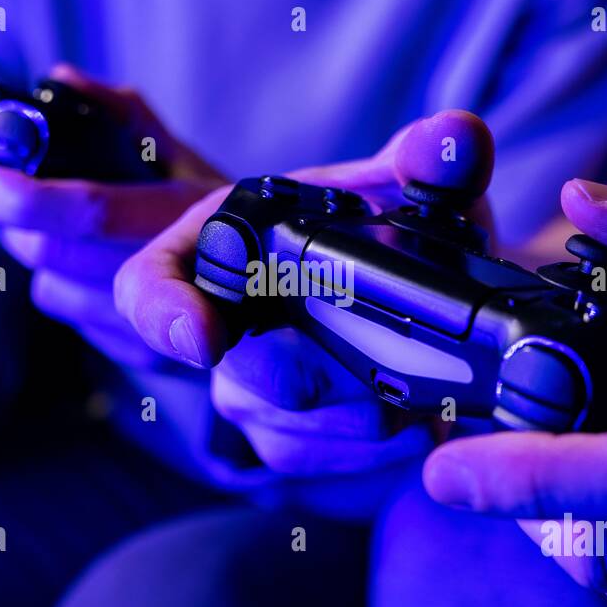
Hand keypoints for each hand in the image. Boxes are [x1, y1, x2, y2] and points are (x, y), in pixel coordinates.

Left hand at [0, 66, 224, 366]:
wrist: (273, 290)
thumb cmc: (217, 213)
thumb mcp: (180, 156)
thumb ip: (122, 114)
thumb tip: (63, 81)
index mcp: (185, 211)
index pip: (95, 210)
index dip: (31, 198)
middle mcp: (178, 274)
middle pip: (55, 254)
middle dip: (21, 224)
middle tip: (12, 198)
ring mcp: (162, 327)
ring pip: (52, 289)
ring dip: (43, 259)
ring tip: (62, 235)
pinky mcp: (148, 359)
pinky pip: (71, 317)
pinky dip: (66, 290)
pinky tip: (91, 272)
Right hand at [116, 110, 495, 476]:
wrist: (415, 289)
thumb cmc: (387, 229)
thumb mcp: (409, 188)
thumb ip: (428, 158)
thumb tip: (458, 139)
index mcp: (224, 246)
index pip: (149, 287)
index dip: (162, 314)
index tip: (205, 338)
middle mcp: (219, 326)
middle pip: (246, 379)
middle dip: (327, 378)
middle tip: (394, 369)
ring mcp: (247, 393)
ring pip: (288, 435)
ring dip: (364, 422)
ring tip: (422, 393)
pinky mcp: (285, 443)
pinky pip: (317, 467)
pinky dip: (376, 454)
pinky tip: (419, 423)